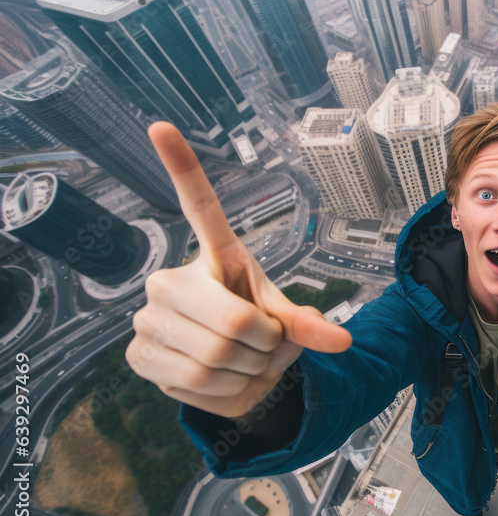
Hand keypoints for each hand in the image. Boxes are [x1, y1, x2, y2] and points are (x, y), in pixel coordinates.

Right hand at [125, 123, 350, 417]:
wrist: (232, 374)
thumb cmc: (259, 333)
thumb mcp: (286, 321)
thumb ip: (309, 325)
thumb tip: (342, 340)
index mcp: (215, 257)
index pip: (199, 206)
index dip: (181, 166)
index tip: (161, 124)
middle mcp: (169, 280)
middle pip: (235, 322)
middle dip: (266, 346)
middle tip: (263, 345)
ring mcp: (147, 317)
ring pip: (218, 357)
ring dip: (250, 370)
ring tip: (245, 362)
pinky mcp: (137, 355)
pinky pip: (197, 381)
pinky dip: (228, 390)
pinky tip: (222, 380)